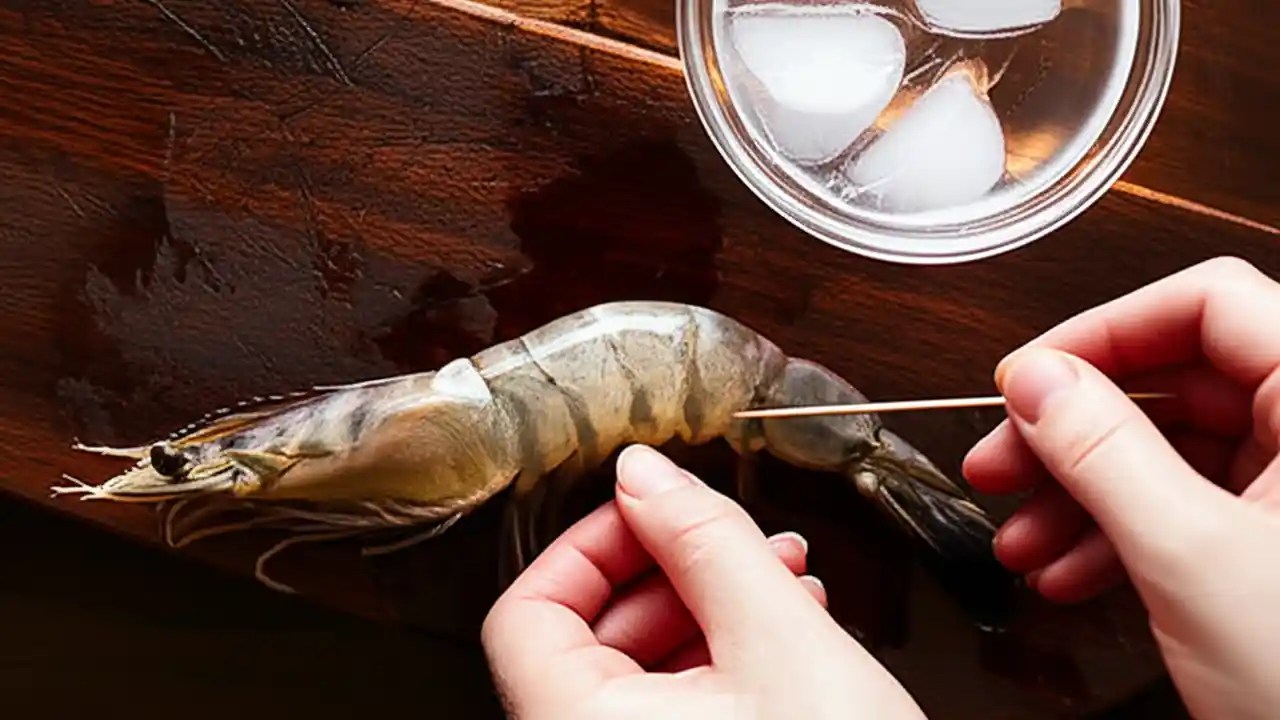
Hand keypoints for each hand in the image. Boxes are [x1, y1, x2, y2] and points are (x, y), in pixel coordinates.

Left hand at [481, 444, 926, 719]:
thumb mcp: (780, 643)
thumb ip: (705, 541)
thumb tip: (643, 473)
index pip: (525, 613)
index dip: (589, 546)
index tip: (651, 510)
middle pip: (588, 639)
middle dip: (673, 572)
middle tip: (736, 540)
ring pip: (641, 678)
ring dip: (709, 612)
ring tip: (786, 581)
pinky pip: (675, 716)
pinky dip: (723, 667)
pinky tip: (790, 636)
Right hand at [963, 257, 1279, 719]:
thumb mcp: (1191, 557)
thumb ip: (1104, 453)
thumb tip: (1037, 380)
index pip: (1209, 306)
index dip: (1105, 332)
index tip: (1028, 378)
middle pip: (1175, 385)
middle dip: (1072, 434)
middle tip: (1000, 464)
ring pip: (1169, 454)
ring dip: (1080, 496)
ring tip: (1020, 539)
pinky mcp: (1279, 544)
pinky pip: (1185, 510)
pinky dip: (1118, 537)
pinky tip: (1069, 571)